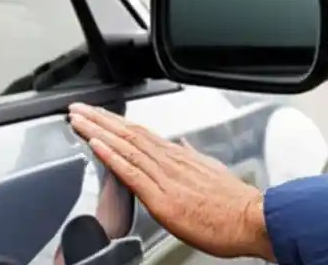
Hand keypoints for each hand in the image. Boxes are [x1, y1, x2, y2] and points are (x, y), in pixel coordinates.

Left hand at [67, 102, 275, 260]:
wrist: (252, 219)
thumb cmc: (235, 204)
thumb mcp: (213, 172)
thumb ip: (193, 158)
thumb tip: (183, 146)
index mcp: (179, 157)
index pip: (139, 133)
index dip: (115, 122)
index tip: (96, 114)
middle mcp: (170, 161)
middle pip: (128, 133)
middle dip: (99, 119)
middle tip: (76, 108)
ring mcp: (165, 177)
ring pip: (125, 147)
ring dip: (98, 132)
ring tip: (78, 121)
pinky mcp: (163, 198)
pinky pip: (132, 173)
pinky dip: (112, 157)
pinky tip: (96, 146)